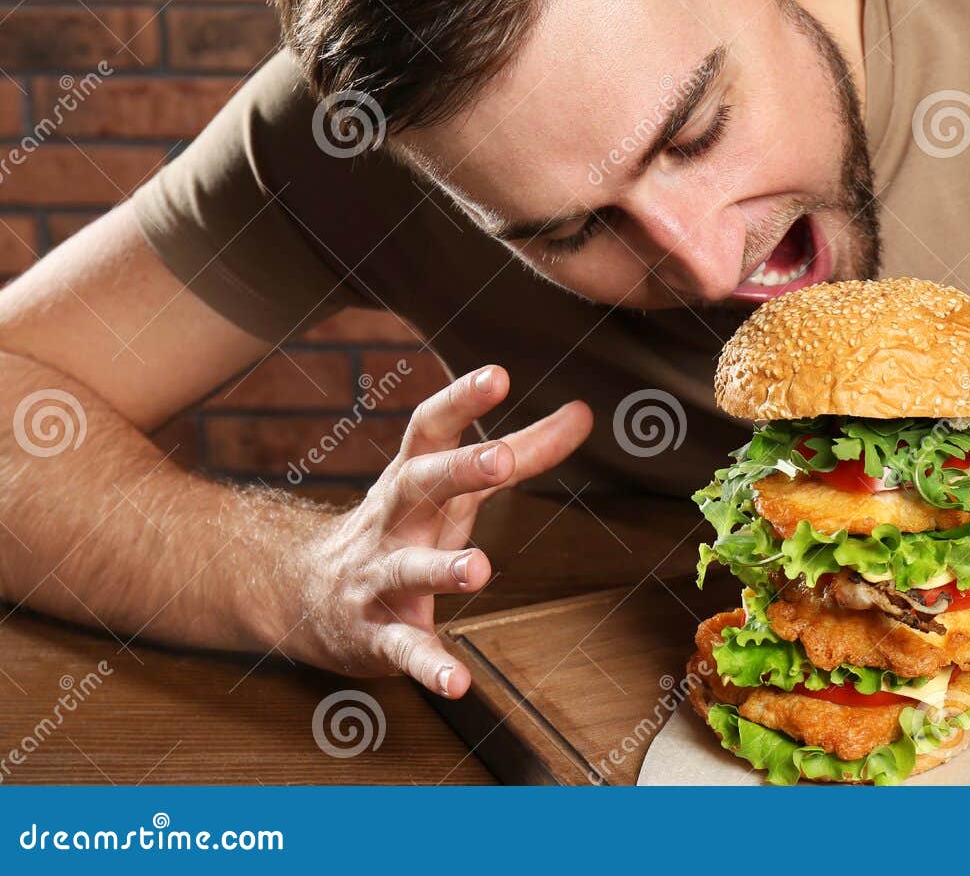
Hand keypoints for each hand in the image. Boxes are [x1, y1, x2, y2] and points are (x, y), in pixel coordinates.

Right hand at [284, 365, 591, 695]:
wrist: (298, 594)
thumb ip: (523, 450)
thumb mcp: (456, 487)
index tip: (496, 373)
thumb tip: (583, 412)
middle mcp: (391, 521)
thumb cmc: (401, 526)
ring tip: (478, 569)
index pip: (431, 428)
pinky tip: (457, 682)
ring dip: (441, 568)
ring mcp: (377, 577)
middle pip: (417, 485)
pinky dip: (428, 666)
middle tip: (499, 458)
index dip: (461, 400)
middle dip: (456, 469)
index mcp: (411, 478)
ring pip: (405, 569)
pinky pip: (401, 650)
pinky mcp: (375, 635)